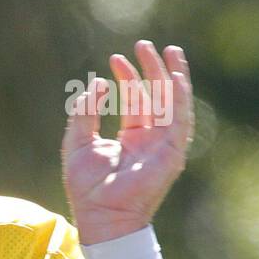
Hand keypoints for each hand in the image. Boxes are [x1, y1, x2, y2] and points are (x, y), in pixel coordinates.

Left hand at [61, 40, 193, 244]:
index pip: (136, 100)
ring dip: (172, 75)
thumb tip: (100, 83)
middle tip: (144, 44)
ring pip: (174, 102)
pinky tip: (175, 75)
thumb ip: (86, 112)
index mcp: (131, 137)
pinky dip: (180, 96)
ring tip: (166, 50)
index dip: (128, 78)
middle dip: (153, 69)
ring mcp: (164, 144)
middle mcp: (151, 138)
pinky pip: (181, 118)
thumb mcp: (78, 141)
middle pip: (158, 96)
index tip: (114, 58)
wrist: (100, 214)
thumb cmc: (86, 186)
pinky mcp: (172, 151)